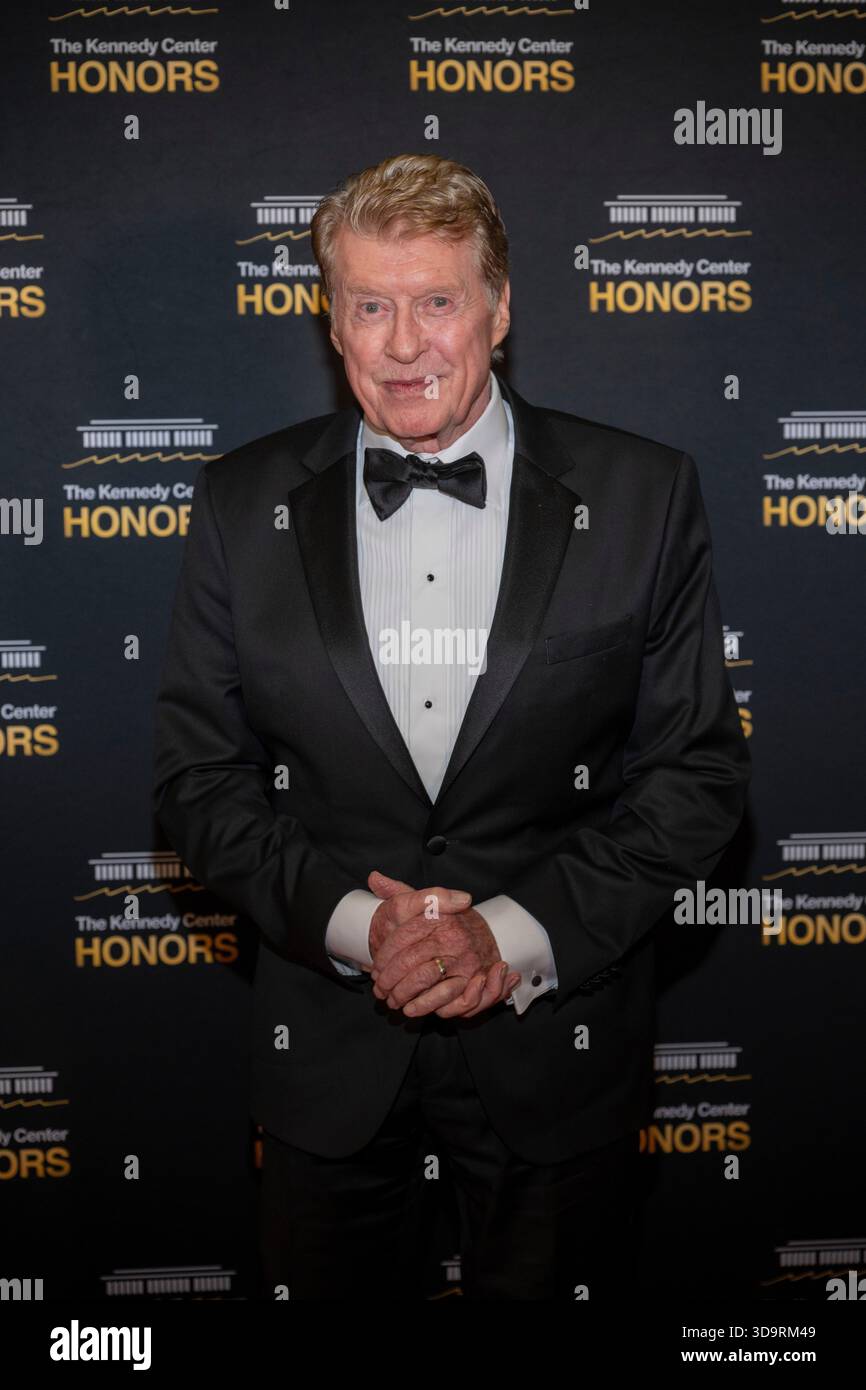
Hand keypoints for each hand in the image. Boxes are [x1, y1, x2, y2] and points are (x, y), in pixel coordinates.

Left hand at [368, 872, 519, 1018]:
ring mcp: (465, 958)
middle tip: (379, 989)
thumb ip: (398, 891)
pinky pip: (446, 997)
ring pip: (424, 979)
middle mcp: (453, 935)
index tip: (375, 968)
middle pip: (410, 960)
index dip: (384, 956)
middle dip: (389, 979)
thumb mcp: (422, 901)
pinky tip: (411, 1008)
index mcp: (438, 915)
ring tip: (392, 1000)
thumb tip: (374, 878)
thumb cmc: (445, 920)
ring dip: (403, 994)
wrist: (483, 932)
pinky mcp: (474, 979)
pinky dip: (426, 1005)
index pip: (402, 937)